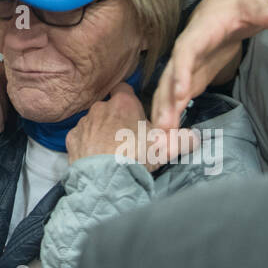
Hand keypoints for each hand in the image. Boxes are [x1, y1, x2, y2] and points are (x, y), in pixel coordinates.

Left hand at [66, 83, 196, 170]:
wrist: (106, 178)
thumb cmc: (137, 156)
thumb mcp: (166, 148)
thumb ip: (183, 139)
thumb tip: (195, 137)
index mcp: (124, 103)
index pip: (124, 88)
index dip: (129, 98)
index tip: (136, 113)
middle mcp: (101, 107)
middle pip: (109, 107)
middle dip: (116, 118)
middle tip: (127, 137)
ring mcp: (84, 122)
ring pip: (94, 122)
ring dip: (100, 131)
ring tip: (110, 151)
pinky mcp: (72, 138)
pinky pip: (81, 137)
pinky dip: (87, 144)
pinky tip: (95, 158)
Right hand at [152, 0, 267, 129]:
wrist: (220, 9)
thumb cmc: (237, 7)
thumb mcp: (252, 5)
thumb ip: (266, 12)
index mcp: (199, 33)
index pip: (185, 51)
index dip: (181, 71)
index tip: (180, 93)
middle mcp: (186, 51)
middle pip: (170, 77)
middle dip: (165, 101)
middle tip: (164, 127)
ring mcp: (186, 67)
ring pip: (169, 90)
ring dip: (165, 112)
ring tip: (162, 138)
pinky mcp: (191, 78)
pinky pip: (177, 96)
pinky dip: (171, 114)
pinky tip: (168, 135)